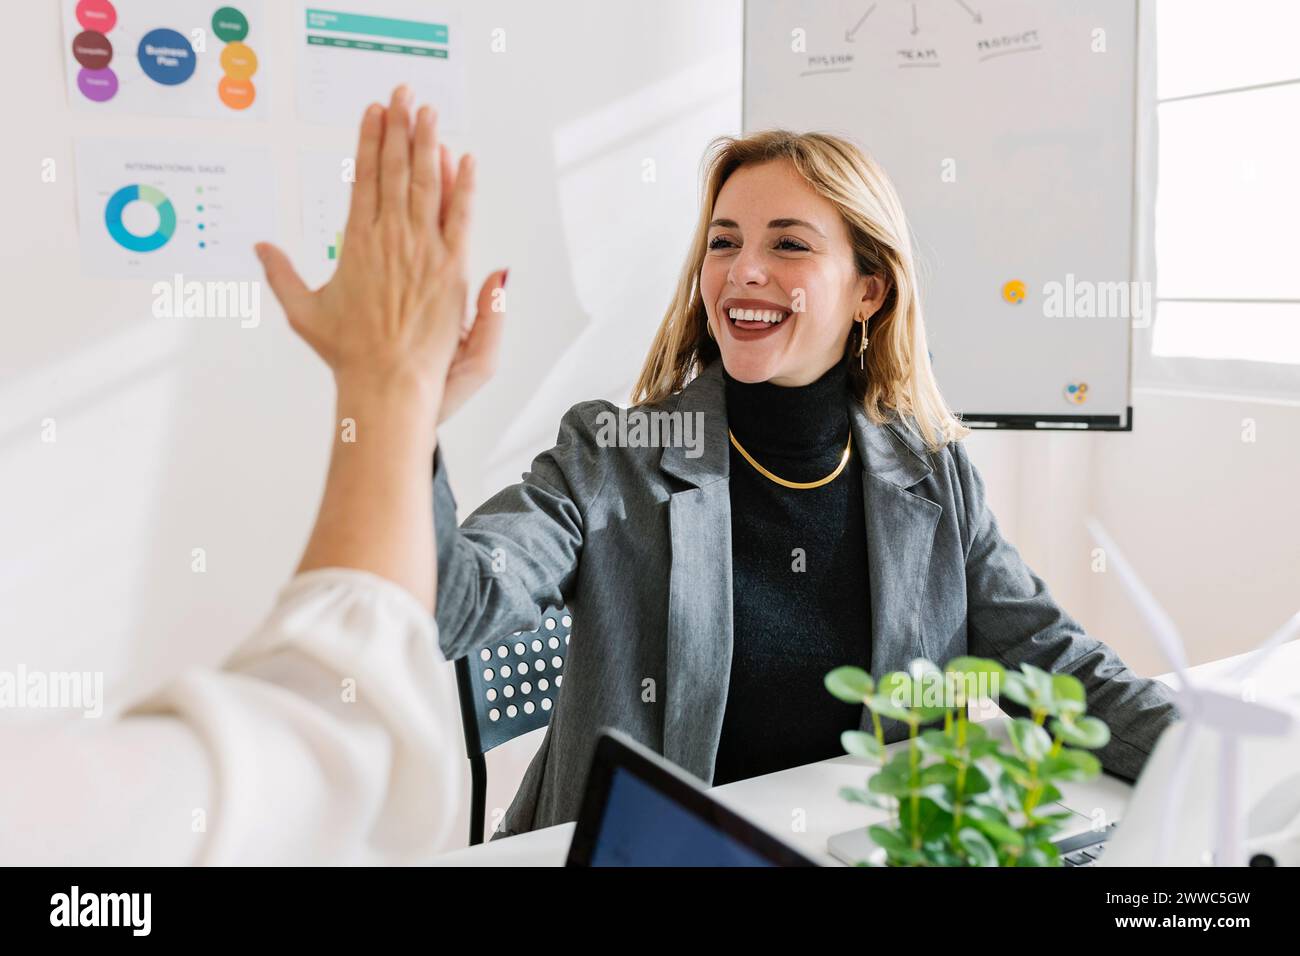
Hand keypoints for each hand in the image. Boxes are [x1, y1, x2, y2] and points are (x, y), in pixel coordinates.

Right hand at [255, 86, 504, 407]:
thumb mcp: (303, 314)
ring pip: (425, 183)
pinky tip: (464, 157)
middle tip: (402, 93)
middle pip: (395, 170)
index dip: (371, 142)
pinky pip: (459, 216)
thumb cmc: (349, 358)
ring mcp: (422, 251)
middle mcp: (389, 240)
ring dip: (427, 141)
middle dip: (399, 127)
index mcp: (356, 245)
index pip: (365, 181)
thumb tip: (261, 248)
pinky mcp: (451, 268)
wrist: (386, 386)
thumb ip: (283, 277)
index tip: (375, 113)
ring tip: (427, 109)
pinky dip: (463, 185)